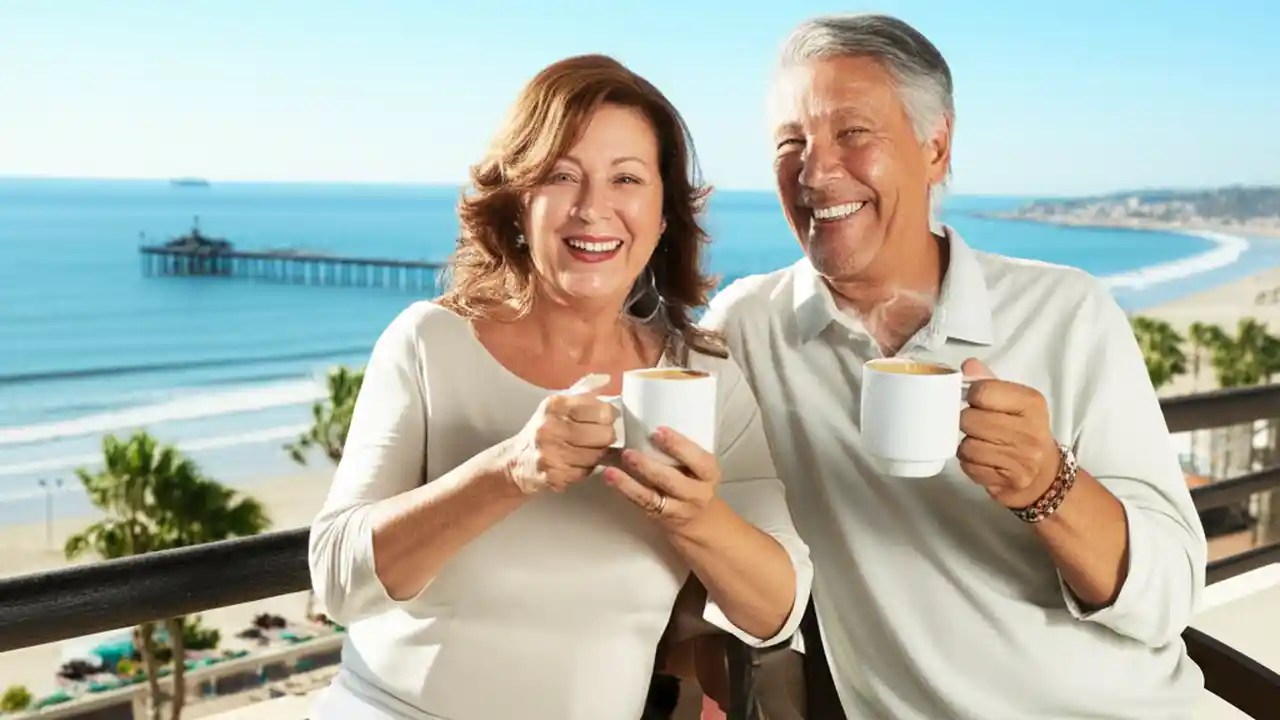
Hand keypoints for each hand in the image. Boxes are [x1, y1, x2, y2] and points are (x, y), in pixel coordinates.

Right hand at [503, 374, 618, 495]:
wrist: (515, 461)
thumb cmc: (542, 431)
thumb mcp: (557, 406)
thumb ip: (583, 393)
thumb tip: (606, 379)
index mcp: (555, 406)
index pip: (602, 410)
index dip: (609, 417)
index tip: (605, 420)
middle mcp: (551, 428)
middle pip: (604, 434)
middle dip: (606, 438)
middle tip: (598, 438)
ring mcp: (551, 453)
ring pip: (597, 455)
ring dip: (596, 455)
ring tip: (585, 451)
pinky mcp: (554, 476)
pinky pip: (586, 472)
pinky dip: (585, 469)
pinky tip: (575, 464)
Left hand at [603, 427, 719, 528]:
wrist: (700, 516)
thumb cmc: (694, 478)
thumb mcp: (697, 464)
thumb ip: (681, 449)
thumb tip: (646, 423)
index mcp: (709, 472)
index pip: (698, 459)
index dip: (679, 445)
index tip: (658, 431)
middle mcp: (697, 493)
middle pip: (673, 481)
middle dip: (649, 467)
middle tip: (628, 452)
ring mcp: (679, 509)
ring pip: (653, 498)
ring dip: (630, 483)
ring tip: (611, 471)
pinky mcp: (660, 517)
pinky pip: (641, 504)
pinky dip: (625, 491)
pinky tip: (611, 479)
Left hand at [957, 359, 1061, 507]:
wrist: (1045, 476)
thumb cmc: (1024, 431)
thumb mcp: (1015, 402)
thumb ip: (989, 382)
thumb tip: (967, 365)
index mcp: (1031, 403)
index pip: (982, 392)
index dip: (971, 396)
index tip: (977, 401)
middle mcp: (1029, 431)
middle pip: (969, 419)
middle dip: (967, 422)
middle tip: (977, 425)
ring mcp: (1021, 459)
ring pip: (967, 446)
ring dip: (967, 444)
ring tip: (981, 443)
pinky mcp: (1009, 481)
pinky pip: (969, 467)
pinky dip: (970, 463)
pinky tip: (984, 460)